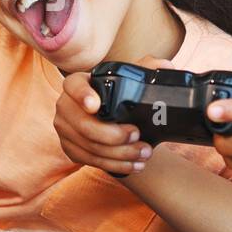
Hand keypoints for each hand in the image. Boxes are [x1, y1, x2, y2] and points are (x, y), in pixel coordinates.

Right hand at [53, 55, 172, 175]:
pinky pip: (91, 161)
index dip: (82, 95)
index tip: (96, 105)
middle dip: (114, 135)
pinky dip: (115, 165)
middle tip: (137, 135)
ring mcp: (65, 129)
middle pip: (84, 125)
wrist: (109, 120)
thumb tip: (165, 66)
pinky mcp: (70, 149)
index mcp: (77, 83)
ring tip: (144, 153)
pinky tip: (134, 164)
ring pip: (90, 147)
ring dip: (120, 154)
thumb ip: (148, 69)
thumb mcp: (131, 80)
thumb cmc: (118, 97)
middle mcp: (65, 106)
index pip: (73, 86)